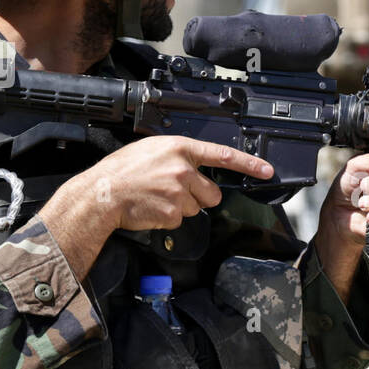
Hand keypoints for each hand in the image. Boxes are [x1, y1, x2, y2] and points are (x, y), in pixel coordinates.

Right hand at [40, 136, 272, 283]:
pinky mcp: (173, 213)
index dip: (249, 164)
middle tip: (174, 191)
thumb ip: (177, 156)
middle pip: (212, 192)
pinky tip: (152, 209)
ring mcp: (179, 192)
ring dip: (181, 207)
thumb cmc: (121, 171)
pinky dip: (169, 218)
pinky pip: (181, 220)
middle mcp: (183, 169)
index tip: (267, 171)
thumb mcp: (152, 150)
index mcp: (179, 148)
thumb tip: (193, 167)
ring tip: (156, 198)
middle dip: (200, 196)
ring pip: (197, 208)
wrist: (102, 193)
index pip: (223, 155)